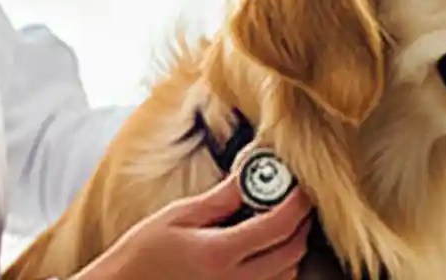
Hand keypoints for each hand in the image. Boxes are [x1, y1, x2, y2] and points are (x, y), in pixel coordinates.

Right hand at [73, 173, 314, 279]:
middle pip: (293, 252)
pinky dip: (278, 267)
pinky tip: (261, 249)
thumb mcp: (179, 215)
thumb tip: (252, 175)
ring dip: (291, 246)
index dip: (297, 202)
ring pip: (288, 273)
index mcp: (219, 254)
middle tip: (292, 199)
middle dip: (300, 223)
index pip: (278, 226)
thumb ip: (222, 199)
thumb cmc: (144, 252)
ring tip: (275, 222)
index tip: (300, 185)